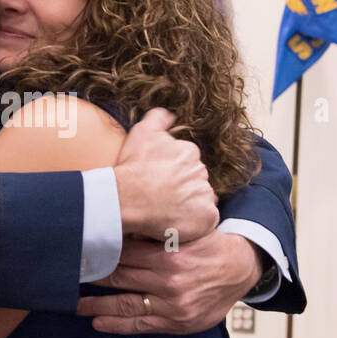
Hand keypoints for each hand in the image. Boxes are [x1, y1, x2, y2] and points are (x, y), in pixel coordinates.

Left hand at [76, 231, 262, 334]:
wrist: (240, 268)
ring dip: (95, 305)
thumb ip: (156, 232)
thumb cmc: (208, 245)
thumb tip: (120, 224)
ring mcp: (171, 303)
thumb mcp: (185, 231)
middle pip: (118, 277)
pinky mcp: (176, 321)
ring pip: (124, 304)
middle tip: (66, 275)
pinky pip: (141, 325)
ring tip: (74, 304)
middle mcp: (167, 279)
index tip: (76, 251)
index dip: (97, 252)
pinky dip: (117, 325)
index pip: (122, 252)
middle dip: (90, 277)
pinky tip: (98, 323)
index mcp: (167, 253)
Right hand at [111, 108, 217, 241]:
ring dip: (189, 206)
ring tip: (167, 212)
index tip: (160, 181)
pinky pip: (206, 221)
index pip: (188, 163)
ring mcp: (206, 195)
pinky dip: (195, 223)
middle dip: (183, 189)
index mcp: (189, 152)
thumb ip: (158, 118)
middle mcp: (201, 171)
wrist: (129, 198)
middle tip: (162, 198)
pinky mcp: (207, 217)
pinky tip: (176, 222)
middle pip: (195, 182)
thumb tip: (170, 114)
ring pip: (201, 201)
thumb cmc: (133, 167)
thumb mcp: (142, 132)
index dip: (173, 174)